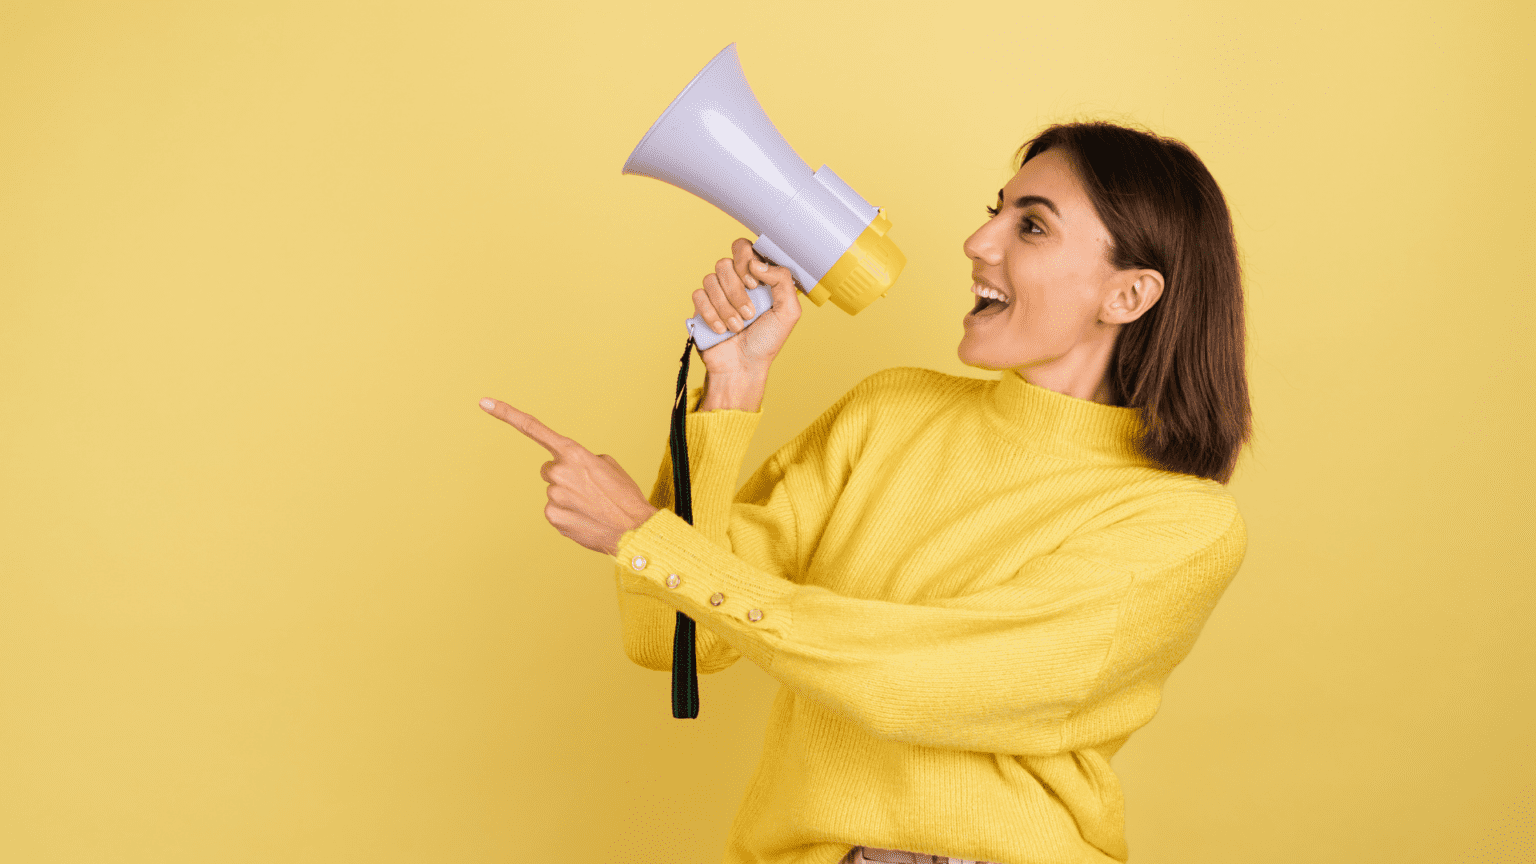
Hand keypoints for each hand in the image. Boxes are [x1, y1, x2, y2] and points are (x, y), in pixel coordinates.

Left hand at [479, 397, 658, 556]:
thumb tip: (571, 468)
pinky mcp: (552, 517)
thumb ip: (583, 459)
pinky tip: (585, 518)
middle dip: (565, 476)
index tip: (484, 403)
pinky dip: (568, 515)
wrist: (634, 529)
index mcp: (573, 453)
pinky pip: (555, 511)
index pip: (534, 429)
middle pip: (549, 469)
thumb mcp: (608, 466)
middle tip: (589, 489)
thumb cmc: (624, 496)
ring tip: (592, 506)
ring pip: (554, 492)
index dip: (507, 414)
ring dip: (569, 497)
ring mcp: (553, 496)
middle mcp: (558, 471)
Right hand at [692, 237, 802, 377]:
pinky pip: (698, 295)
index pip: (744, 248)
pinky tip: (721, 330)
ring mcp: (716, 292)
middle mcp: (735, 281)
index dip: (745, 262)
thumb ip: (783, 280)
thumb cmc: (767, 341)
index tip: (754, 285)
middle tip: (749, 313)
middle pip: (725, 263)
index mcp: (756, 277)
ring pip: (710, 279)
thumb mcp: (788, 312)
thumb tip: (757, 263)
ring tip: (737, 327)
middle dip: (736, 292)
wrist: (743, 366)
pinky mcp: (701, 306)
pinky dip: (711, 315)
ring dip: (726, 307)